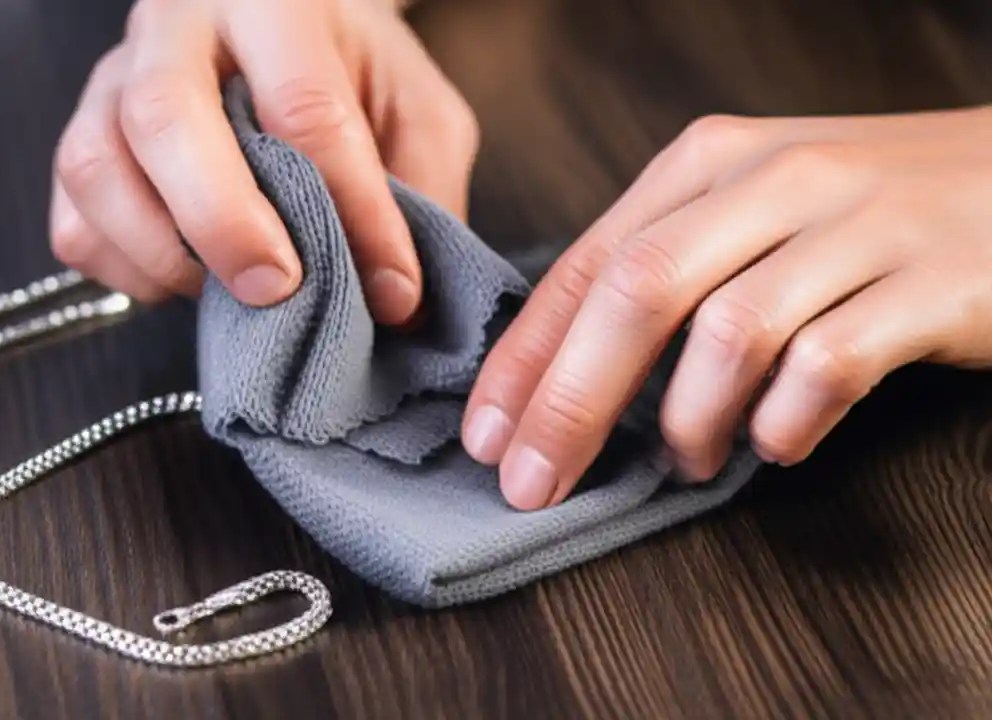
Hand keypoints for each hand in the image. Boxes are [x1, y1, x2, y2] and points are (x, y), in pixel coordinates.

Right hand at [49, 0, 477, 325]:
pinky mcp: (80, 137)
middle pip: (164, 117)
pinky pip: (74, 221)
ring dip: (163, 251)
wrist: (278, 32)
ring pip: (96, 167)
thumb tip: (397, 293)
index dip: (352, 209)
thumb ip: (420, 182)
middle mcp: (174, 27)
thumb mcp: (414, 107)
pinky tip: (185, 277)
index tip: (392, 289)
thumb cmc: (348, 71)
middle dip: (223, 223)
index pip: (303, 106)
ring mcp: (111, 79)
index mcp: (271, 1)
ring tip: (228, 289)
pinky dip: (126, 269)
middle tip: (279, 287)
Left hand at [462, 108, 991, 509]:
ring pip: (732, 329)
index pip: (590, 265)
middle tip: (535, 481)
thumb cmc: (861, 213)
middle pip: (640, 291)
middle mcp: (773, 180)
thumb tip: (560, 368)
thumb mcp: (748, 209)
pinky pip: (830, 364)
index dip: (525, 358)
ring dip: (689, 418)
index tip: (486, 435)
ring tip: (686, 460)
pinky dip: (785, 419)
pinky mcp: (933, 281)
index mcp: (709, 161)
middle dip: (572, 399)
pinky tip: (774, 441)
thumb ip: (664, 265)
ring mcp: (858, 226)